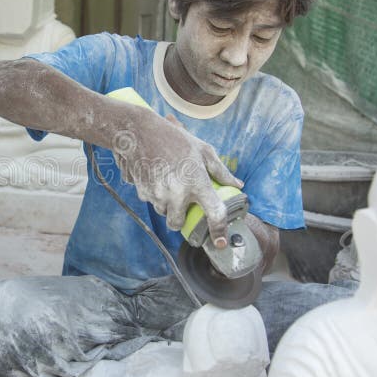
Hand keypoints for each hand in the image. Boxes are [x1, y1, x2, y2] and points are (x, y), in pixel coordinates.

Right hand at [112, 111, 242, 248]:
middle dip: (180, 218)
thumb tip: (237, 185)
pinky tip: (156, 177)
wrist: (140, 133)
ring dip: (167, 205)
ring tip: (168, 183)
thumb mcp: (203, 150)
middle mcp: (178, 193)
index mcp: (197, 183)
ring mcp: (158, 195)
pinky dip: (154, 195)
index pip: (214, 215)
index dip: (219, 232)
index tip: (220, 243)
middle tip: (181, 203)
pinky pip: (151, 201)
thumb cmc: (175, 139)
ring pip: (163, 213)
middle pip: (178, 224)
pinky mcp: (143, 192)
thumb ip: (221, 170)